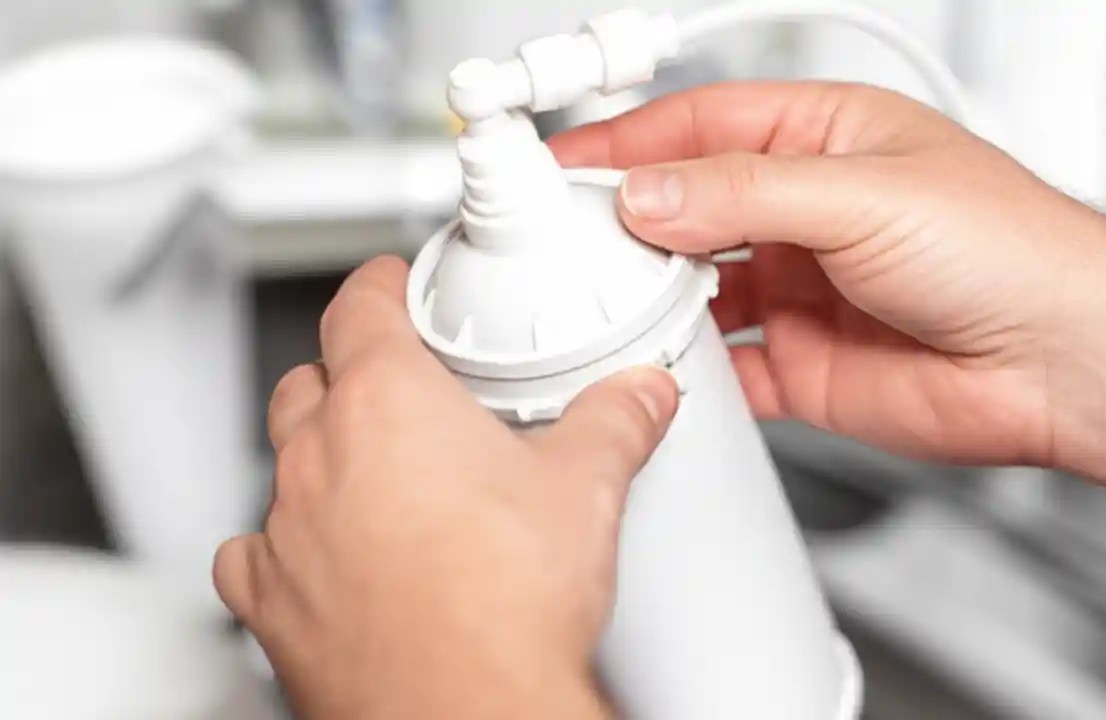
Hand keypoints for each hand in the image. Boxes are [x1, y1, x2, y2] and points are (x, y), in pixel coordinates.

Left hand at [213, 257, 678, 718]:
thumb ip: (615, 424)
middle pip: (312, 381)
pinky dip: (282, 545)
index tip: (391, 286)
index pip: (359, 306)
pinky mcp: (270, 601)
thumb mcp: (584, 491)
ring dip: (320, 459)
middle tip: (403, 394)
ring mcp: (286, 529)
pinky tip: (326, 558)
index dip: (378, 286)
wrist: (463, 710)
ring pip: (281, 462)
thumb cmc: (505, 606)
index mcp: (388, 403)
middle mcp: (320, 456)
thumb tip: (640, 398)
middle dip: (348, 375)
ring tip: (378, 481)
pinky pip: (254, 552)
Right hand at [551, 81, 1105, 466]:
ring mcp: (801, 291)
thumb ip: (744, 193)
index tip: (565, 162)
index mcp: (824, 141)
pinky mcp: (803, 366)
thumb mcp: (863, 192)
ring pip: (696, 289)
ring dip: (651, 299)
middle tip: (567, 241)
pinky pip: (725, 367)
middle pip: (686, 208)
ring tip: (607, 305)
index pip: (700, 127)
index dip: (628, 141)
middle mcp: (805, 214)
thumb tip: (651, 194)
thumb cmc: (1010, 250)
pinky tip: (664, 368)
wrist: (1064, 363)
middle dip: (627, 223)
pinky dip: (688, 371)